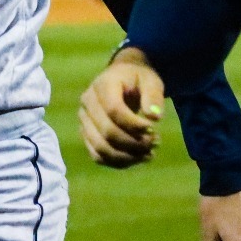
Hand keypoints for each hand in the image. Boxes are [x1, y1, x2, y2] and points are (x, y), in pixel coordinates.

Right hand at [78, 48, 163, 167]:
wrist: (122, 79)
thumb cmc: (137, 79)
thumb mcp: (150, 81)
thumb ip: (153, 96)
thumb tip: (154, 117)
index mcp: (103, 85)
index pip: (113, 110)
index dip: (134, 125)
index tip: (153, 129)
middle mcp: (88, 102)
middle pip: (107, 132)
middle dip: (134, 143)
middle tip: (156, 142)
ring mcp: (84, 120)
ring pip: (100, 148)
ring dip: (128, 156)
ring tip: (150, 153)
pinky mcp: (86, 135)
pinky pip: (98, 156)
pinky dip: (119, 162)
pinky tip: (138, 158)